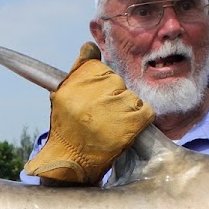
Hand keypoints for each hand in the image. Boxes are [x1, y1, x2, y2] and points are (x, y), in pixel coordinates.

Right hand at [24, 42, 153, 184]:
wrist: (71, 162)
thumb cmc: (68, 128)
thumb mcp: (64, 95)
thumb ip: (79, 69)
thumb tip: (88, 45)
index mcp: (74, 86)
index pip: (98, 68)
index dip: (99, 83)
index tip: (93, 97)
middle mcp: (91, 96)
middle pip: (115, 81)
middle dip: (112, 95)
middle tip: (102, 114)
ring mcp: (111, 110)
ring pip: (130, 95)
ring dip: (125, 107)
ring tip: (111, 123)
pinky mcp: (129, 125)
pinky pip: (144, 110)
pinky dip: (139, 117)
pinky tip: (127, 127)